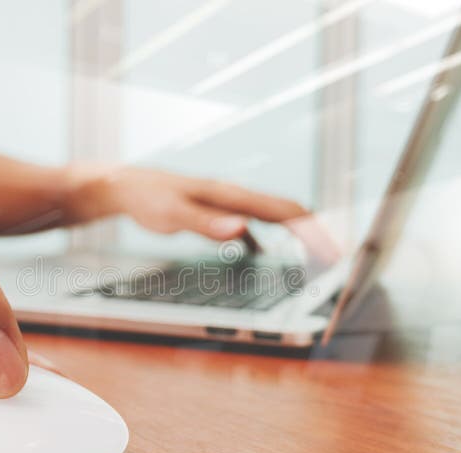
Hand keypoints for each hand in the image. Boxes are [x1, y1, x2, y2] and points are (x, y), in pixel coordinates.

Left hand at [68, 165, 339, 262]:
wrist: (124, 185)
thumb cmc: (146, 197)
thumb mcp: (172, 214)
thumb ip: (206, 224)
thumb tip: (244, 231)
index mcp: (231, 195)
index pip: (284, 211)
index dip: (312, 230)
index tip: (333, 250)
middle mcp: (234, 196)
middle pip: (286, 213)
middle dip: (314, 234)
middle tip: (336, 258)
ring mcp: (226, 204)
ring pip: (271, 218)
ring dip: (295, 236)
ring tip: (312, 257)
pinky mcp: (215, 212)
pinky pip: (250, 226)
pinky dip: (266, 240)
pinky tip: (263, 255)